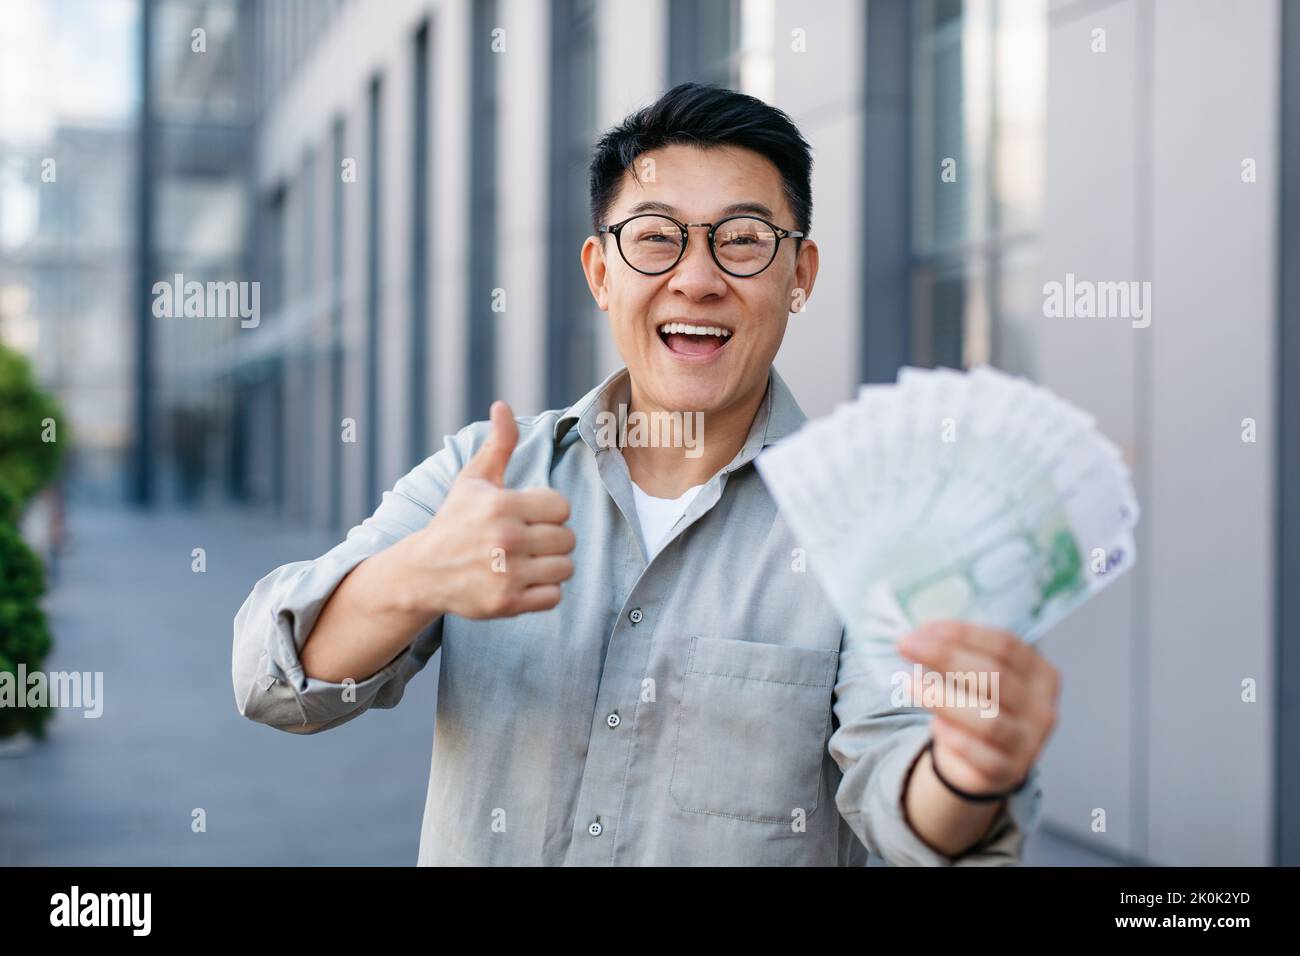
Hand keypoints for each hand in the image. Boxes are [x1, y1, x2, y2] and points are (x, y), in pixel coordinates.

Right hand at [404, 400, 575, 619]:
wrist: (423, 572)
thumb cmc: (456, 520)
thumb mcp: (473, 480)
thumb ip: (498, 445)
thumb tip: (503, 405)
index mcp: (501, 505)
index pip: (561, 507)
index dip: (549, 511)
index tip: (528, 515)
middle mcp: (505, 539)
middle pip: (568, 538)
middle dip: (552, 539)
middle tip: (527, 541)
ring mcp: (506, 574)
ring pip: (566, 568)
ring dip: (551, 565)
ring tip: (527, 561)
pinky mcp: (506, 604)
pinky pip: (554, 597)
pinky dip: (543, 592)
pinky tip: (523, 581)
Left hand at [896, 621, 1059, 796]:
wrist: (983, 764)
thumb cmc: (977, 706)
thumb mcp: (976, 677)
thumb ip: (958, 656)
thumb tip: (920, 638)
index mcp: (1040, 674)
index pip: (1005, 645)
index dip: (962, 634)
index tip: (922, 629)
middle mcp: (1041, 708)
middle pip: (994, 676)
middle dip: (944, 656)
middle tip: (905, 646)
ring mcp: (1029, 743)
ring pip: (988, 720)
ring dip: (943, 698)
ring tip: (909, 685)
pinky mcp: (1009, 772)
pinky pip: (981, 756)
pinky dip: (955, 740)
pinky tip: (935, 727)